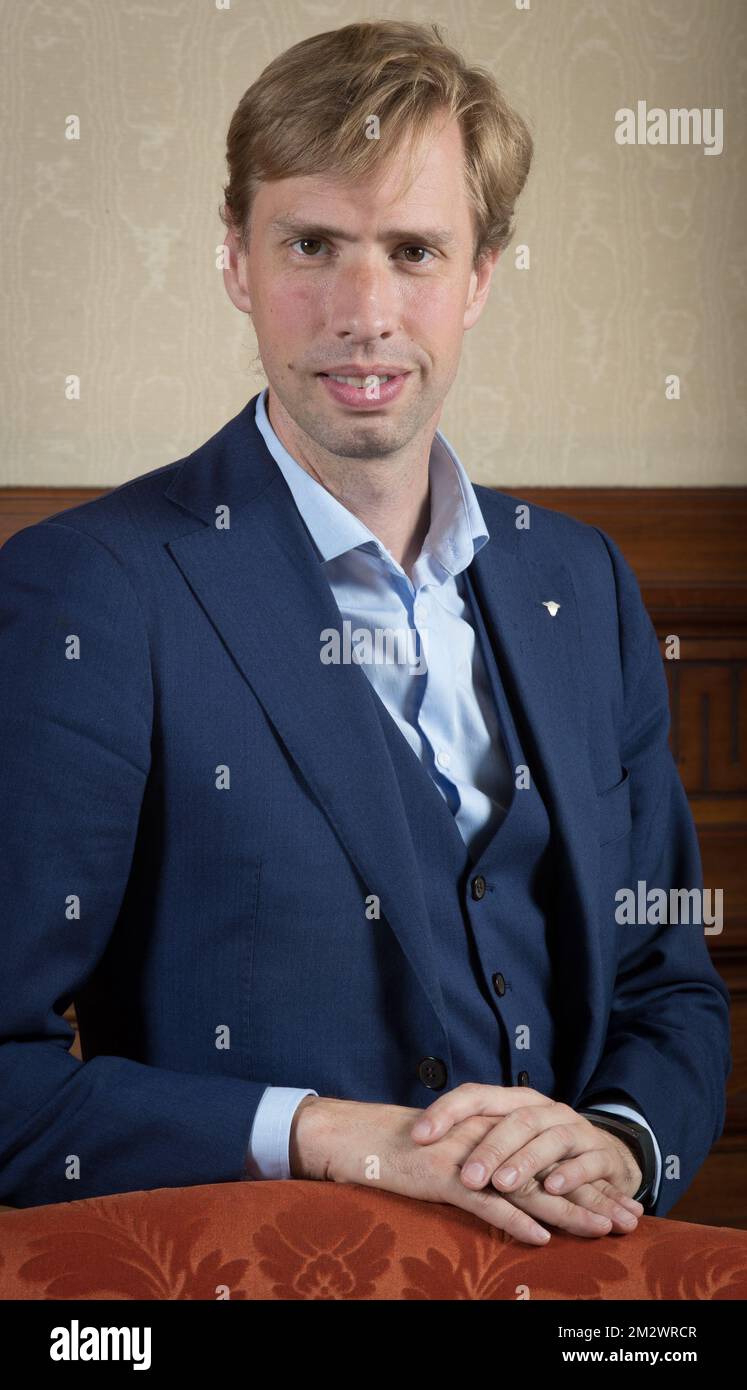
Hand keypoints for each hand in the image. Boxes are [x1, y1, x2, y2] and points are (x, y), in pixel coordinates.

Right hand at [289, 1094, 639, 1245]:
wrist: (351, 1136)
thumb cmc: (396, 1149)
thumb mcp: (449, 1152)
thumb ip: (483, 1165)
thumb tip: (513, 1191)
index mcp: (490, 1133)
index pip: (547, 1157)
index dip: (585, 1178)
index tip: (619, 1199)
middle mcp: (484, 1140)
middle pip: (547, 1171)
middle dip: (591, 1195)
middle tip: (628, 1218)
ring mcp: (465, 1157)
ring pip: (525, 1186)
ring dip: (567, 1210)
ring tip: (602, 1228)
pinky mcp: (442, 1176)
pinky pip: (483, 1202)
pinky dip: (512, 1220)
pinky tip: (540, 1237)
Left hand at [409, 1082, 643, 1225]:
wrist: (606, 1159)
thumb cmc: (544, 1153)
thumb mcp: (510, 1142)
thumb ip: (474, 1141)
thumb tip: (412, 1144)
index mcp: (516, 1101)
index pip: (476, 1094)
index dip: (446, 1112)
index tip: (418, 1136)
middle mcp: (545, 1109)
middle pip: (515, 1120)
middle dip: (490, 1148)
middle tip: (468, 1177)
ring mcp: (575, 1129)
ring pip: (549, 1138)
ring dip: (526, 1162)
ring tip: (504, 1184)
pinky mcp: (601, 1155)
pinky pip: (586, 1161)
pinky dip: (570, 1174)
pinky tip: (552, 1188)